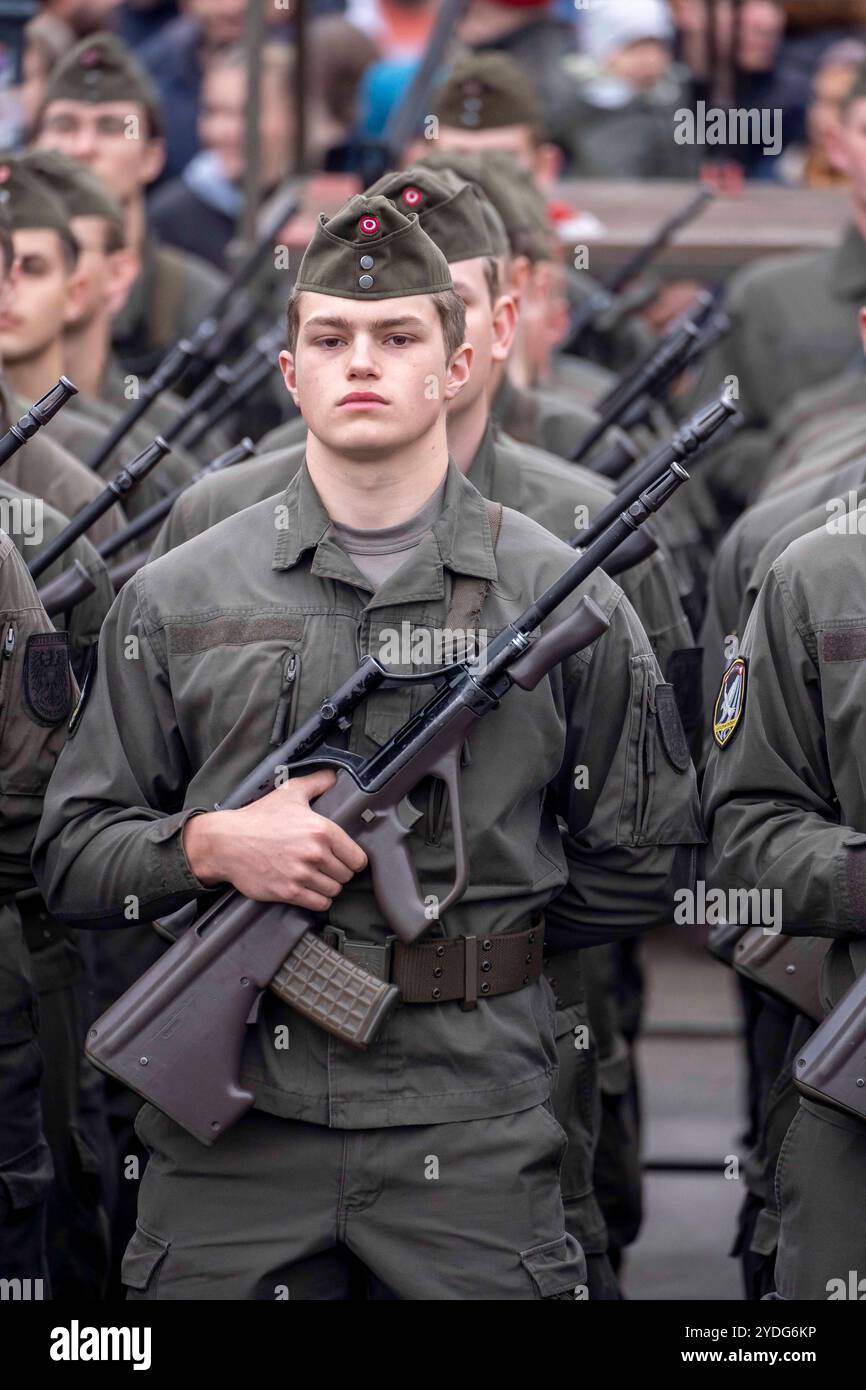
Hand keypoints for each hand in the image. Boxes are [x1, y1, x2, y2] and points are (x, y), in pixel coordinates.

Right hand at [182, 769, 367, 910]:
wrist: (226, 842)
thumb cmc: (258, 817)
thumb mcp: (289, 793)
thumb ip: (317, 783)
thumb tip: (335, 776)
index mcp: (321, 830)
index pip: (357, 857)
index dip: (353, 859)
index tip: (345, 858)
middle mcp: (315, 853)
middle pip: (346, 875)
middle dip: (338, 872)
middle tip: (327, 866)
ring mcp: (301, 875)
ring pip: (333, 891)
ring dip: (327, 886)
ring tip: (317, 877)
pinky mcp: (288, 892)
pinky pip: (319, 904)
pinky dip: (317, 899)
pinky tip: (309, 889)